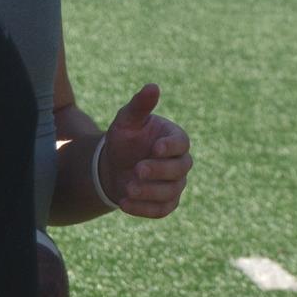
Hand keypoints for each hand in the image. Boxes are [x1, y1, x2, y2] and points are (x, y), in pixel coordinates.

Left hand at [97, 83, 192, 217]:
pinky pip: (162, 210)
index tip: (154, 149)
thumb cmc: (125, 139)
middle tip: (137, 170)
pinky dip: (144, 209)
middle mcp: (180, 161)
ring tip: (127, 188)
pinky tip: (124, 203)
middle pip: (180, 169)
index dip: (170, 147)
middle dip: (159, 171)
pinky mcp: (166, 202)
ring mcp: (175, 183)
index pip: (182, 143)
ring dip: (150, 192)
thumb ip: (140, 106)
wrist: (113, 166)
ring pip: (171, 191)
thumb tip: (152, 86)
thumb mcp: (127, 120)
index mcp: (174, 139)